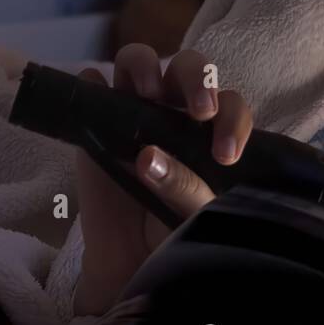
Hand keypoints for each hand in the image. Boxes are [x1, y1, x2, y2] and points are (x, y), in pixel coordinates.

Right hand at [72, 44, 253, 315]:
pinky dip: (92, 82)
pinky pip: (90, 86)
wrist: (134, 262)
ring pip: (138, 62)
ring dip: (144, 66)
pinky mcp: (95, 122)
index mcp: (213, 129)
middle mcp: (175, 111)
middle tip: (200, 112)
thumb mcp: (195, 216)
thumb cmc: (178, 232)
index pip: (232, 106)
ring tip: (149, 92)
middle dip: (197, 80)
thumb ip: (183, 187)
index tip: (225, 156)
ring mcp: (133, 112)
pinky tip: (99, 94)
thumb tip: (148, 157)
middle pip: (189, 68)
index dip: (233, 121)